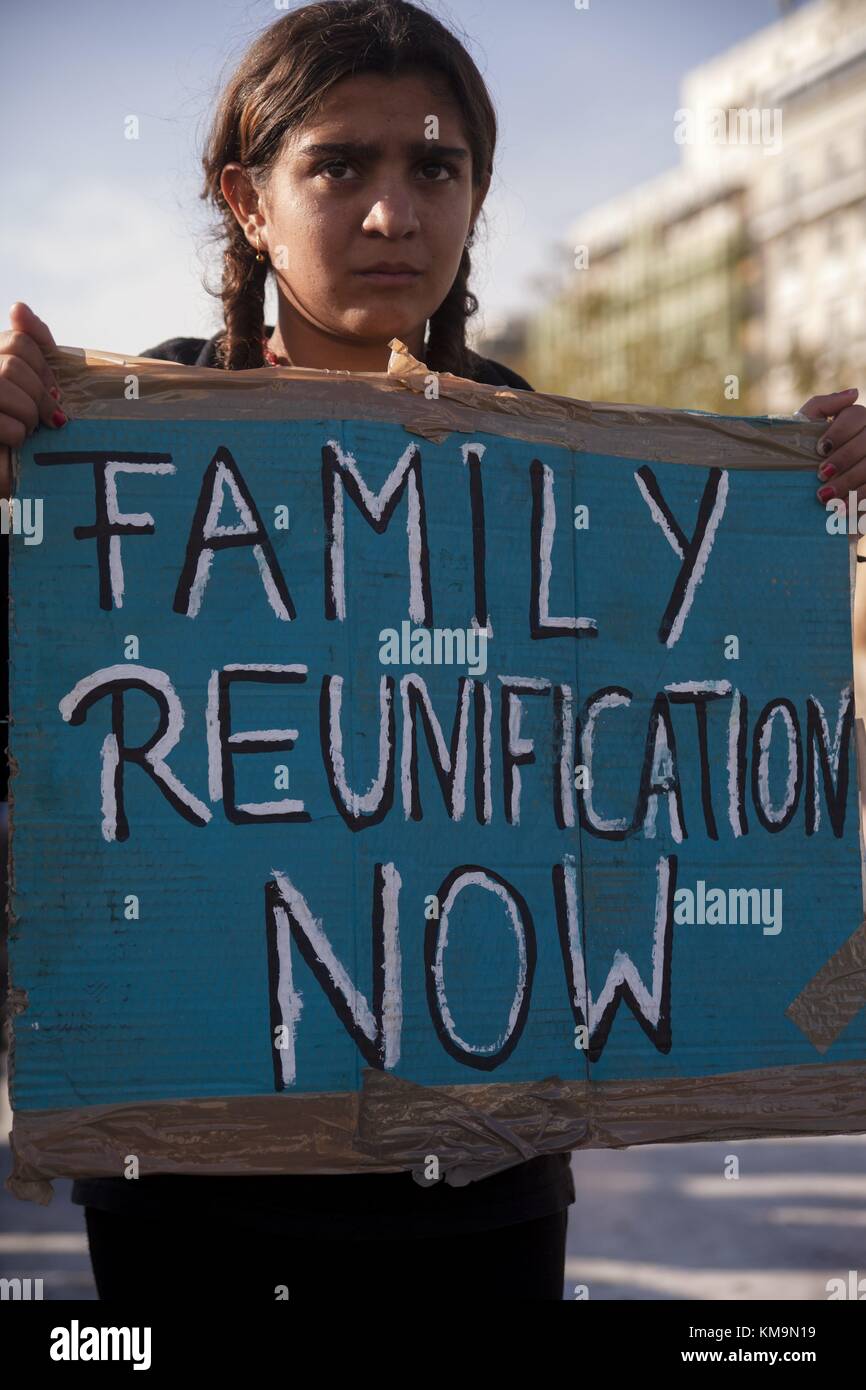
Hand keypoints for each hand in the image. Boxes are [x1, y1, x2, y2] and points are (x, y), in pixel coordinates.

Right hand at [0, 302, 66, 497]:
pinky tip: (12, 444)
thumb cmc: (20, 427)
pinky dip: (16, 437)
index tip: (53, 390)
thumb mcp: (32, 384)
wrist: (11, 471)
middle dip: (37, 395)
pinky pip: (6, 426)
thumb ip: (31, 346)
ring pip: (3, 385)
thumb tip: (18, 308)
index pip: (19, 341)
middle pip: (12, 365)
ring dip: (27, 416)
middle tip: (48, 418)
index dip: (42, 366)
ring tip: (27, 431)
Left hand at [799, 388, 865, 504]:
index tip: (819, 450)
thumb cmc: (803, 451)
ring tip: (826, 498)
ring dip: (850, 483)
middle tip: (821, 475)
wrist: (800, 491)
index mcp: (858, 419)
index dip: (839, 433)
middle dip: (844, 459)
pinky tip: (841, 511)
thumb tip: (854, 393)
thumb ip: (821, 405)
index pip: (857, 416)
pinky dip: (860, 500)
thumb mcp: (805, 426)